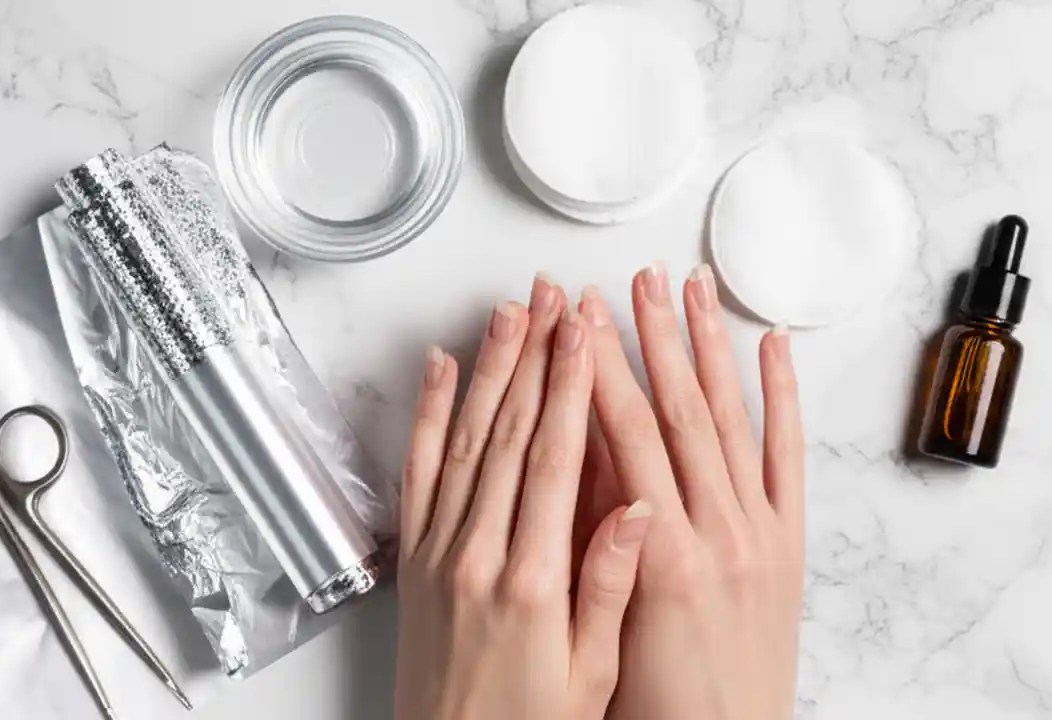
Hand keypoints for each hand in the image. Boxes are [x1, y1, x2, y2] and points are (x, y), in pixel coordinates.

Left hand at [395, 276, 652, 719]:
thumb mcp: (589, 675)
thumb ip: (609, 588)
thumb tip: (637, 510)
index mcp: (531, 582)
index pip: (553, 460)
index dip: (570, 388)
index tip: (585, 332)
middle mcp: (477, 554)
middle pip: (509, 433)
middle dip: (534, 356)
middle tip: (551, 296)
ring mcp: (438, 552)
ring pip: (464, 440)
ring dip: (487, 369)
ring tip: (507, 311)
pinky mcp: (413, 559)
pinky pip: (418, 473)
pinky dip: (427, 416)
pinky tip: (437, 370)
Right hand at [579, 263, 804, 719]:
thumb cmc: (656, 706)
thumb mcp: (605, 626)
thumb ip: (595, 540)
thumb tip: (577, 460)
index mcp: (661, 556)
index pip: (622, 438)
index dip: (598, 370)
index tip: (580, 317)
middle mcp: (716, 532)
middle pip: (676, 413)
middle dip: (649, 339)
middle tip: (630, 279)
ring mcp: (759, 531)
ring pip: (729, 419)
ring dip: (707, 347)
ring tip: (689, 288)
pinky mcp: (789, 540)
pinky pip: (789, 454)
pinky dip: (782, 395)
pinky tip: (771, 345)